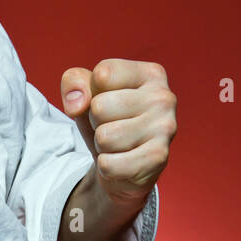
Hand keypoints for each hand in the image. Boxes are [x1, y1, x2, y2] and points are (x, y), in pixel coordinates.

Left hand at [60, 59, 176, 206]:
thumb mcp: (86, 93)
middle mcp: (164, 97)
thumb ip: (74, 82)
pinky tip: (122, 161)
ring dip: (102, 145)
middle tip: (112, 126)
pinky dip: (106, 167)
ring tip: (117, 144)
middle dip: (95, 122)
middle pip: (100, 107)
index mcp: (150, 74)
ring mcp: (165, 128)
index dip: (91, 93)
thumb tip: (77, 105)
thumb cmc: (107, 120)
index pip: (102, 74)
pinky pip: (109, 164)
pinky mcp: (158, 158)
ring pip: (104, 137)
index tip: (106, 101)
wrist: (123, 166)